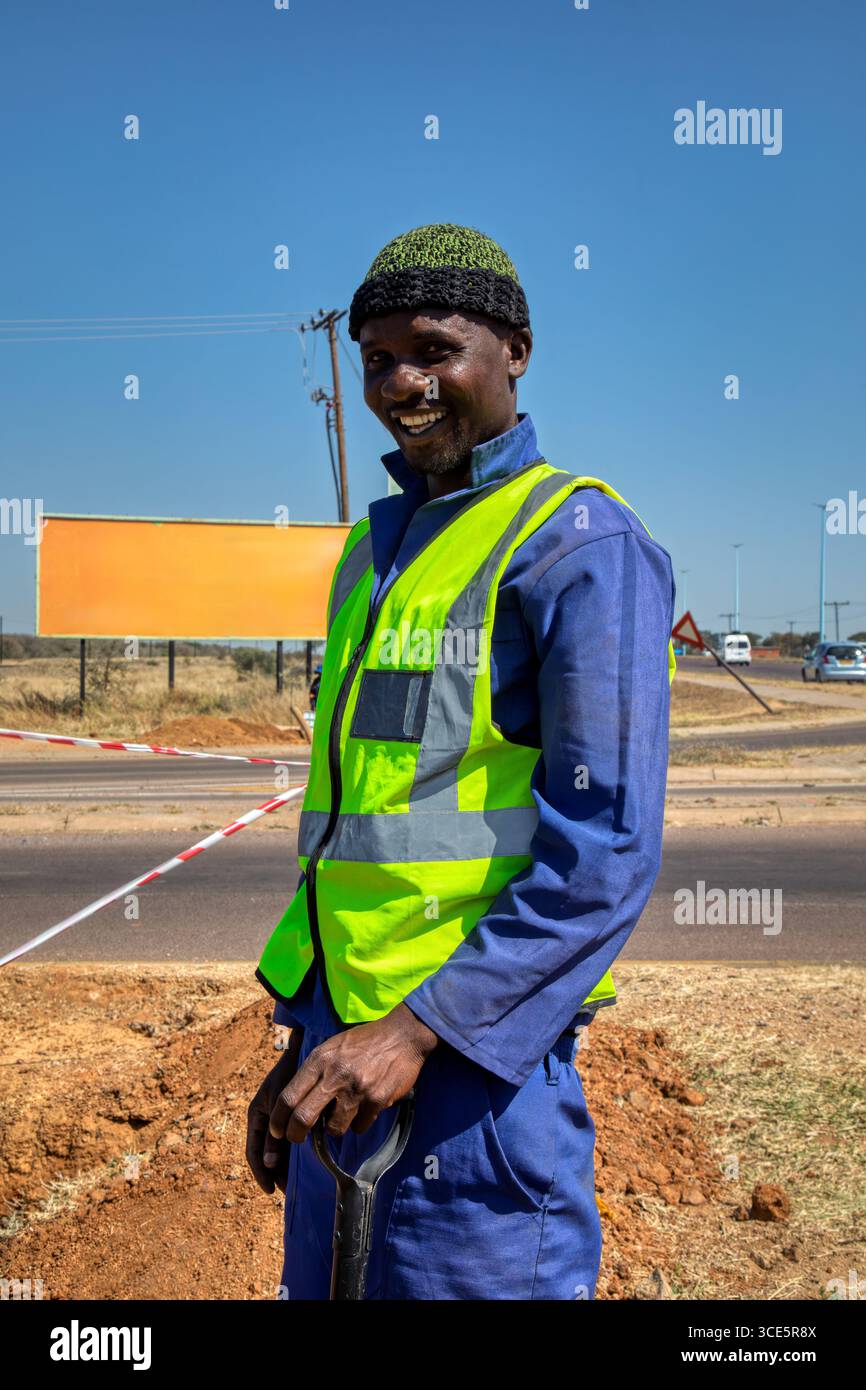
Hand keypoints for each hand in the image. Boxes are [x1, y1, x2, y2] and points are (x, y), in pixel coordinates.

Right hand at [245, 1026, 303, 1193]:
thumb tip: (270, 1164)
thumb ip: (276, 1133)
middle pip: (266, 1154)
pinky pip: (287, 1140)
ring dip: (283, 1166)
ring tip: (292, 1184)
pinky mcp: (290, 1115)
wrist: (301, 1050)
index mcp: (257, 1116)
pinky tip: (302, 1164)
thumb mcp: (280, 1103)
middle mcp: (265, 1119)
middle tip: (285, 1191)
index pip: (254, 1152)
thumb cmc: (289, 1073)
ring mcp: (277, 1118)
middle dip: (274, 1173)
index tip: (271, 1190)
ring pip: (277, 1149)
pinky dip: (292, 1154)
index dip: (261, 1173)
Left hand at [268, 1003, 437, 1143]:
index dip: (278, 1120)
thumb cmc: (363, 1041)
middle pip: (303, 1118)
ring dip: (335, 1128)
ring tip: (341, 1116)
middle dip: (296, 1135)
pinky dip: (360, 1122)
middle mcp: (335, 1076)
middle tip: (297, 1139)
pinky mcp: (377, 1100)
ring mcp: (356, 1090)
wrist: (402, 1034)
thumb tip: (296, 1102)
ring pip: (334, 1129)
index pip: (288, 1097)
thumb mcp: (331, 1046)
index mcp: (319, 1060)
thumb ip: (314, 1070)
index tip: (277, 1130)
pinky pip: (360, 1126)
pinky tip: (365, 1107)